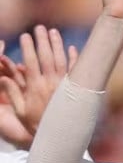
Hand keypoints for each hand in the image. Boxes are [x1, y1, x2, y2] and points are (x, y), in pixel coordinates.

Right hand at [0, 26, 77, 143]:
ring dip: (57, 45)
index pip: (31, 62)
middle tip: (39, 27)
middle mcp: (51, 84)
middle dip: (42, 40)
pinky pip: (75, 71)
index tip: (25, 36)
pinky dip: (75, 59)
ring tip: (53, 32)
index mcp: (35, 87)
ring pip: (61, 60)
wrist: (61, 135)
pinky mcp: (74, 90)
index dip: (28, 48)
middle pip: (47, 57)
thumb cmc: (37, 124)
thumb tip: (2, 77)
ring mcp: (64, 86)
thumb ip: (12, 93)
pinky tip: (72, 48)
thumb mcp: (20, 110)